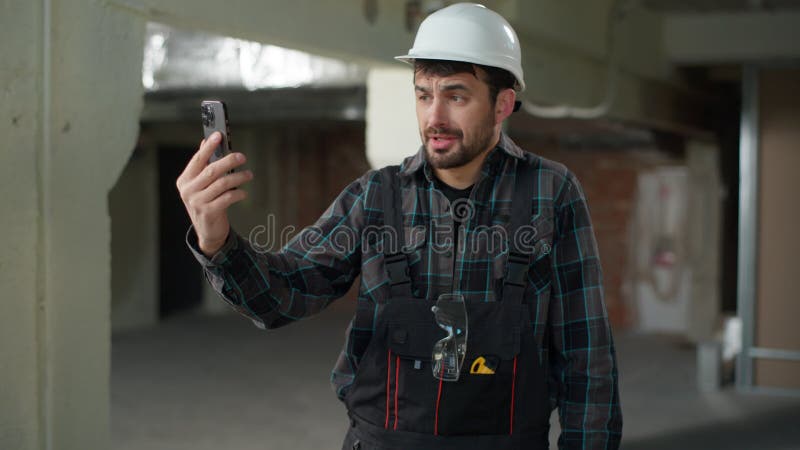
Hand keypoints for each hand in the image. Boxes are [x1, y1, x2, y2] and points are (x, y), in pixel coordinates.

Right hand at [176, 132, 252, 256]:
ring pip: (222, 183)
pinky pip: (228, 198)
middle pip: (211, 170)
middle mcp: (188, 190)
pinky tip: (244, 193)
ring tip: (249, 175)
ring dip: (239, 177)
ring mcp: (197, 202)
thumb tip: (206, 141)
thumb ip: (202, 165)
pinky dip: (238, 193)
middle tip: (242, 157)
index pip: (197, 160)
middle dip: (229, 161)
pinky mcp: (209, 212)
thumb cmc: (207, 202)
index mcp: (184, 180)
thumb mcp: (201, 185)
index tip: (219, 135)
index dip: (208, 147)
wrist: (207, 231)